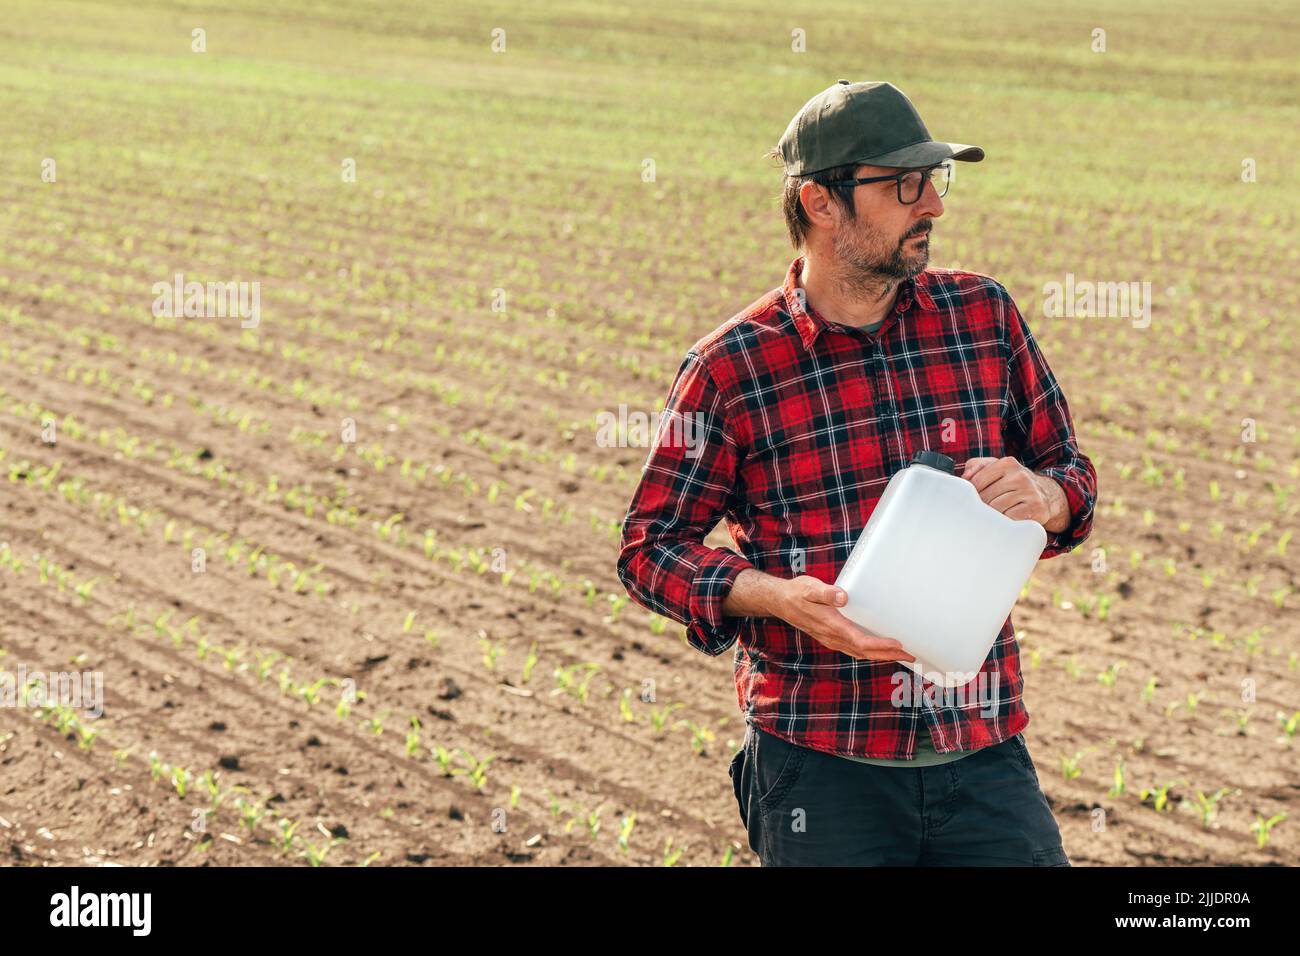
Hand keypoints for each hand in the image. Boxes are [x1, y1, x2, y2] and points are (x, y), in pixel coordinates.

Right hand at [774, 576, 915, 661]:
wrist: (780, 602)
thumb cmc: (797, 593)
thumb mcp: (810, 587)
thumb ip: (826, 592)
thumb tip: (843, 596)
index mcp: (831, 625)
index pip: (860, 641)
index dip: (880, 645)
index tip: (898, 644)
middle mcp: (832, 637)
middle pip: (865, 652)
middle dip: (889, 655)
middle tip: (912, 654)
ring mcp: (832, 639)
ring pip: (860, 653)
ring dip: (882, 655)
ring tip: (902, 654)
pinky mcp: (831, 637)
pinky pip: (854, 649)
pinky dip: (870, 652)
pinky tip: (879, 649)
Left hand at [962, 456, 1067, 530]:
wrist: (1045, 495)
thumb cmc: (1012, 482)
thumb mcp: (995, 468)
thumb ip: (976, 466)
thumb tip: (964, 478)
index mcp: (1007, 463)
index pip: (977, 481)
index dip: (972, 494)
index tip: (973, 499)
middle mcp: (1020, 475)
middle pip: (986, 497)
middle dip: (982, 505)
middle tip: (984, 509)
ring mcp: (1030, 492)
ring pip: (996, 509)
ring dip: (992, 515)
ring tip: (996, 514)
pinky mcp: (1036, 508)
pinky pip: (1009, 519)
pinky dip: (1005, 521)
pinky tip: (1008, 519)